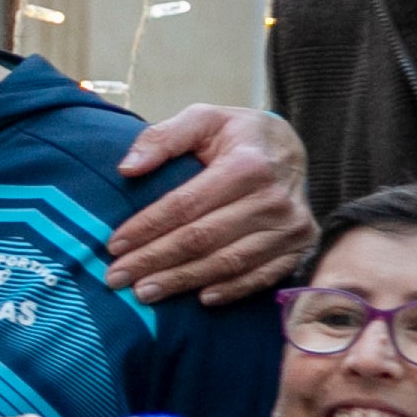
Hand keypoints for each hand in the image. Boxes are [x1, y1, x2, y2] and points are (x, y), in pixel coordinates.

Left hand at [109, 105, 315, 304]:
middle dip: (154, 261)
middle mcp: (273, 198)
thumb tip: (127, 168)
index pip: (185, 204)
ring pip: (227, 262)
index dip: (147, 227)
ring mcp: (291, 225)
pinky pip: (263, 275)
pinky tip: (201, 298)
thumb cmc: (239, 135)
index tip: (114, 245)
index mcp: (247, 164)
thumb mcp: (204, 119)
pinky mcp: (301, 244)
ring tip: (145, 292)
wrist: (291, 148)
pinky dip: (232, 289)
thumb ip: (163, 137)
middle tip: (117, 278)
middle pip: (202, 238)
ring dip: (183, 281)